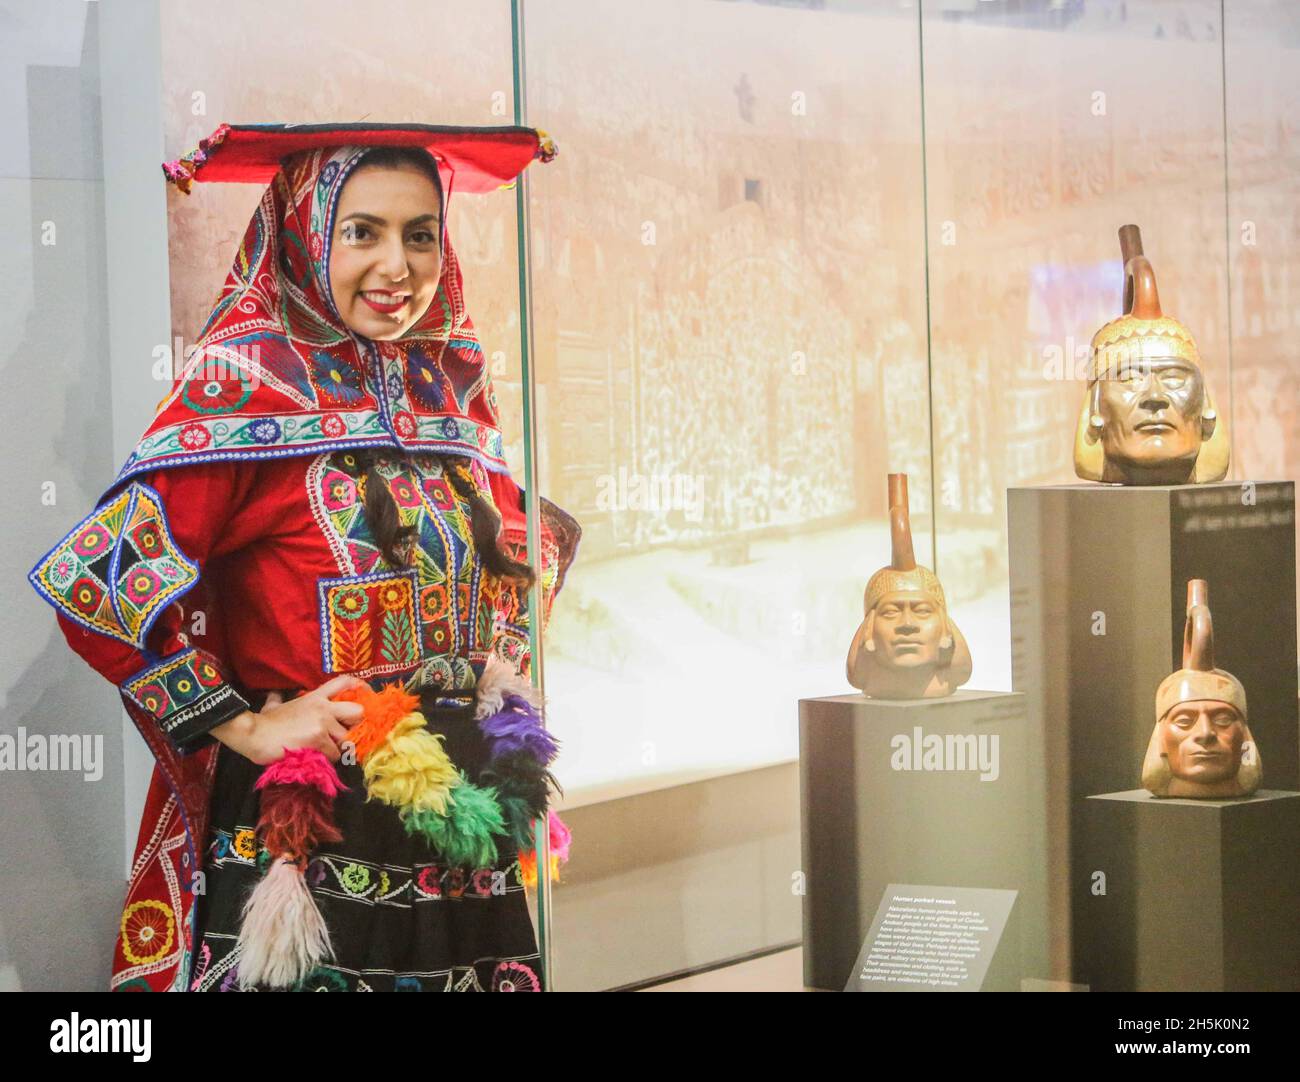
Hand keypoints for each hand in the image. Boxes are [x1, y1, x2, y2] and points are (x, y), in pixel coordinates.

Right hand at [210, 675, 366, 764]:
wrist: (253, 734)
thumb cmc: (264, 721)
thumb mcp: (275, 704)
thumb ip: (280, 698)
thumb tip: (275, 692)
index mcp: (316, 697)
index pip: (344, 683)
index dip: (360, 687)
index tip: (367, 695)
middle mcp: (324, 708)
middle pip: (357, 711)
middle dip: (355, 725)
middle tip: (344, 735)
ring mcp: (322, 723)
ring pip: (347, 738)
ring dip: (339, 748)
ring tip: (325, 752)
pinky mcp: (318, 740)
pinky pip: (334, 754)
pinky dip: (328, 760)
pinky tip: (315, 758)